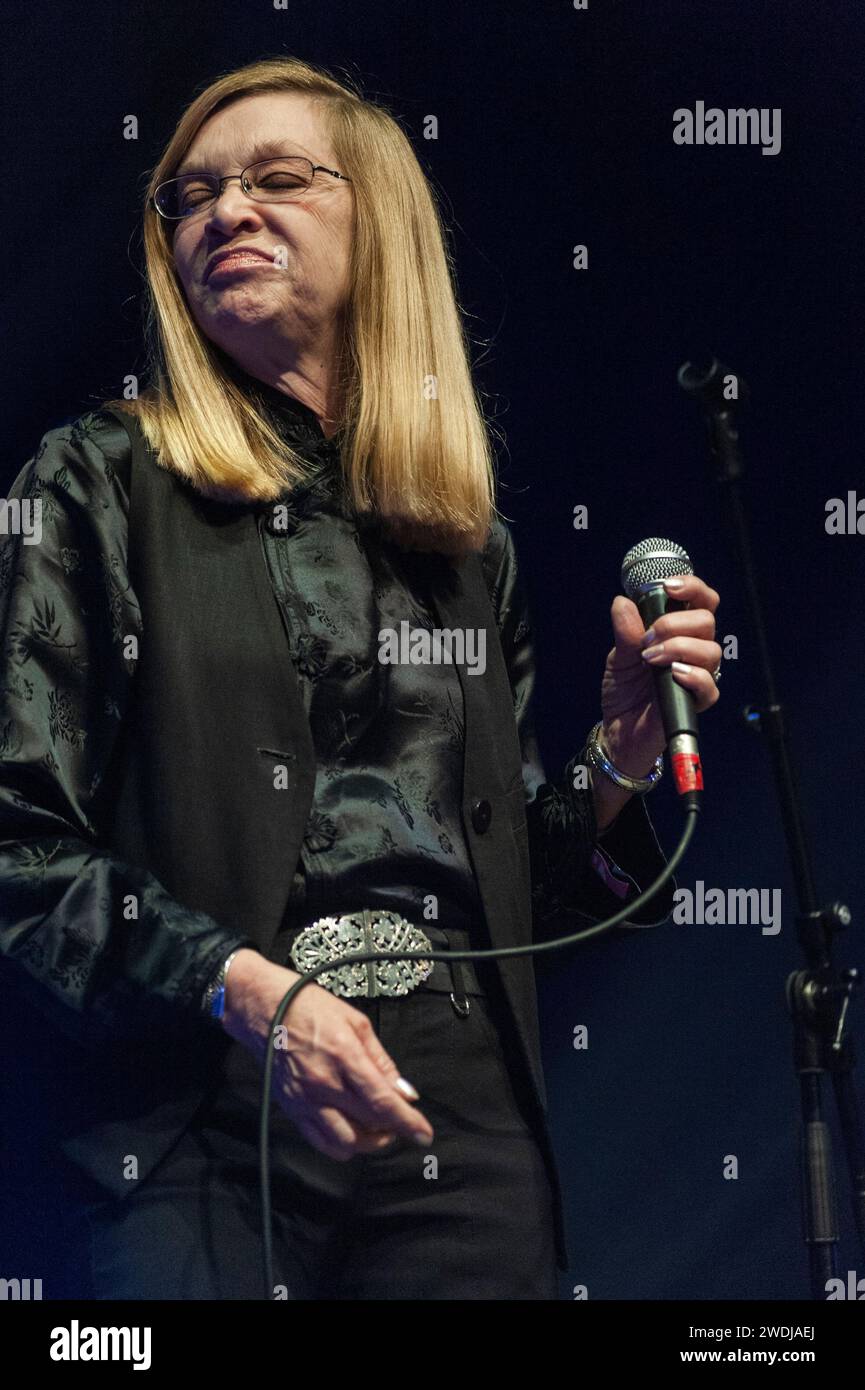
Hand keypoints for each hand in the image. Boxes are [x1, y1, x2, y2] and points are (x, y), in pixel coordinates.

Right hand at [222, 949, 433, 1160]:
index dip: (408, 1123)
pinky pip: (320, 1141)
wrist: (263, 1008)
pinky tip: (352, 1132)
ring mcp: (305, 1100)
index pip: (382, 1102)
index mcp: (344, 1056)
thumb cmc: (309, 1007)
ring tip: (378, 1128)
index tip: (424, 1134)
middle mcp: (324, 1084)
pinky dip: (341, 1145)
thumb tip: (404, 1091)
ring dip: (368, 1142)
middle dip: (394, 1130)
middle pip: (369, 1125)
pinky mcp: (292, 1109)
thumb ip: (382, 1060)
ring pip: (345, 1143)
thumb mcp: (356, 1022)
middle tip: (403, 1122)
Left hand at [599, 573, 721, 775]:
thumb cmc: (624, 690)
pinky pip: (709, 685)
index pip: (701, 601)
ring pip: (711, 650)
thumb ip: (624, 632)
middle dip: (675, 623)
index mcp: (679, 632)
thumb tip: (623, 603)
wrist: (619, 729)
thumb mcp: (618, 657)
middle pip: (707, 621)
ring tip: (651, 659)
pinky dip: (693, 676)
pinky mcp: (696, 701)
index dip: (693, 587)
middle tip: (647, 640)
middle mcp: (693, 650)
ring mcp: (697, 674)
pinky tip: (673, 674)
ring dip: (679, 648)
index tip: (669, 587)